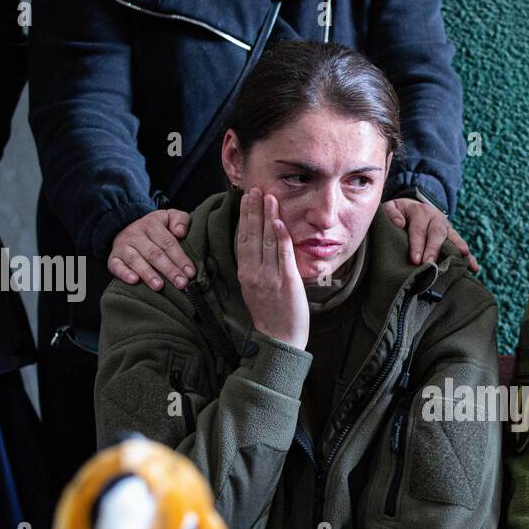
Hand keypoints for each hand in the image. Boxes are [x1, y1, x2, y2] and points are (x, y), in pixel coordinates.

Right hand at [108, 209, 195, 290]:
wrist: (126, 228)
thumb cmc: (156, 229)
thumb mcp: (169, 217)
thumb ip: (180, 220)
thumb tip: (180, 232)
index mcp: (151, 224)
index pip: (168, 243)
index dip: (180, 258)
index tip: (190, 273)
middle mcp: (135, 234)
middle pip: (154, 254)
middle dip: (169, 270)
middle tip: (181, 284)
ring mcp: (123, 247)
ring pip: (136, 260)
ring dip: (148, 274)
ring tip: (159, 286)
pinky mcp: (113, 258)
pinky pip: (116, 266)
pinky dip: (124, 274)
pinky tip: (134, 281)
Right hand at [236, 188, 308, 350]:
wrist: (279, 340)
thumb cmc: (270, 315)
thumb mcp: (255, 289)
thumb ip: (255, 267)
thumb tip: (258, 245)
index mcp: (245, 273)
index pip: (243, 239)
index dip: (244, 217)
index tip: (246, 198)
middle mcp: (253, 273)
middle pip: (251, 235)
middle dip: (252, 210)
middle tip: (254, 189)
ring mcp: (269, 277)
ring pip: (267, 241)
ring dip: (267, 216)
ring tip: (268, 196)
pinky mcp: (286, 282)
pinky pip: (282, 255)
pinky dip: (281, 236)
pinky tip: (279, 221)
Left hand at [382, 197, 478, 272]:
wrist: (414, 208)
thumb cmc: (399, 213)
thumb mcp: (392, 208)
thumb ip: (392, 214)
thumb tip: (399, 224)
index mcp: (419, 211)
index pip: (418, 228)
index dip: (417, 244)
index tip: (415, 259)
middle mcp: (435, 218)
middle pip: (436, 233)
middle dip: (434, 249)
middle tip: (430, 264)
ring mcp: (446, 227)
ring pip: (452, 238)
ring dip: (457, 250)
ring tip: (462, 259)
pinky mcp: (452, 236)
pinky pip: (461, 246)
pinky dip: (469, 257)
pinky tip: (474, 268)